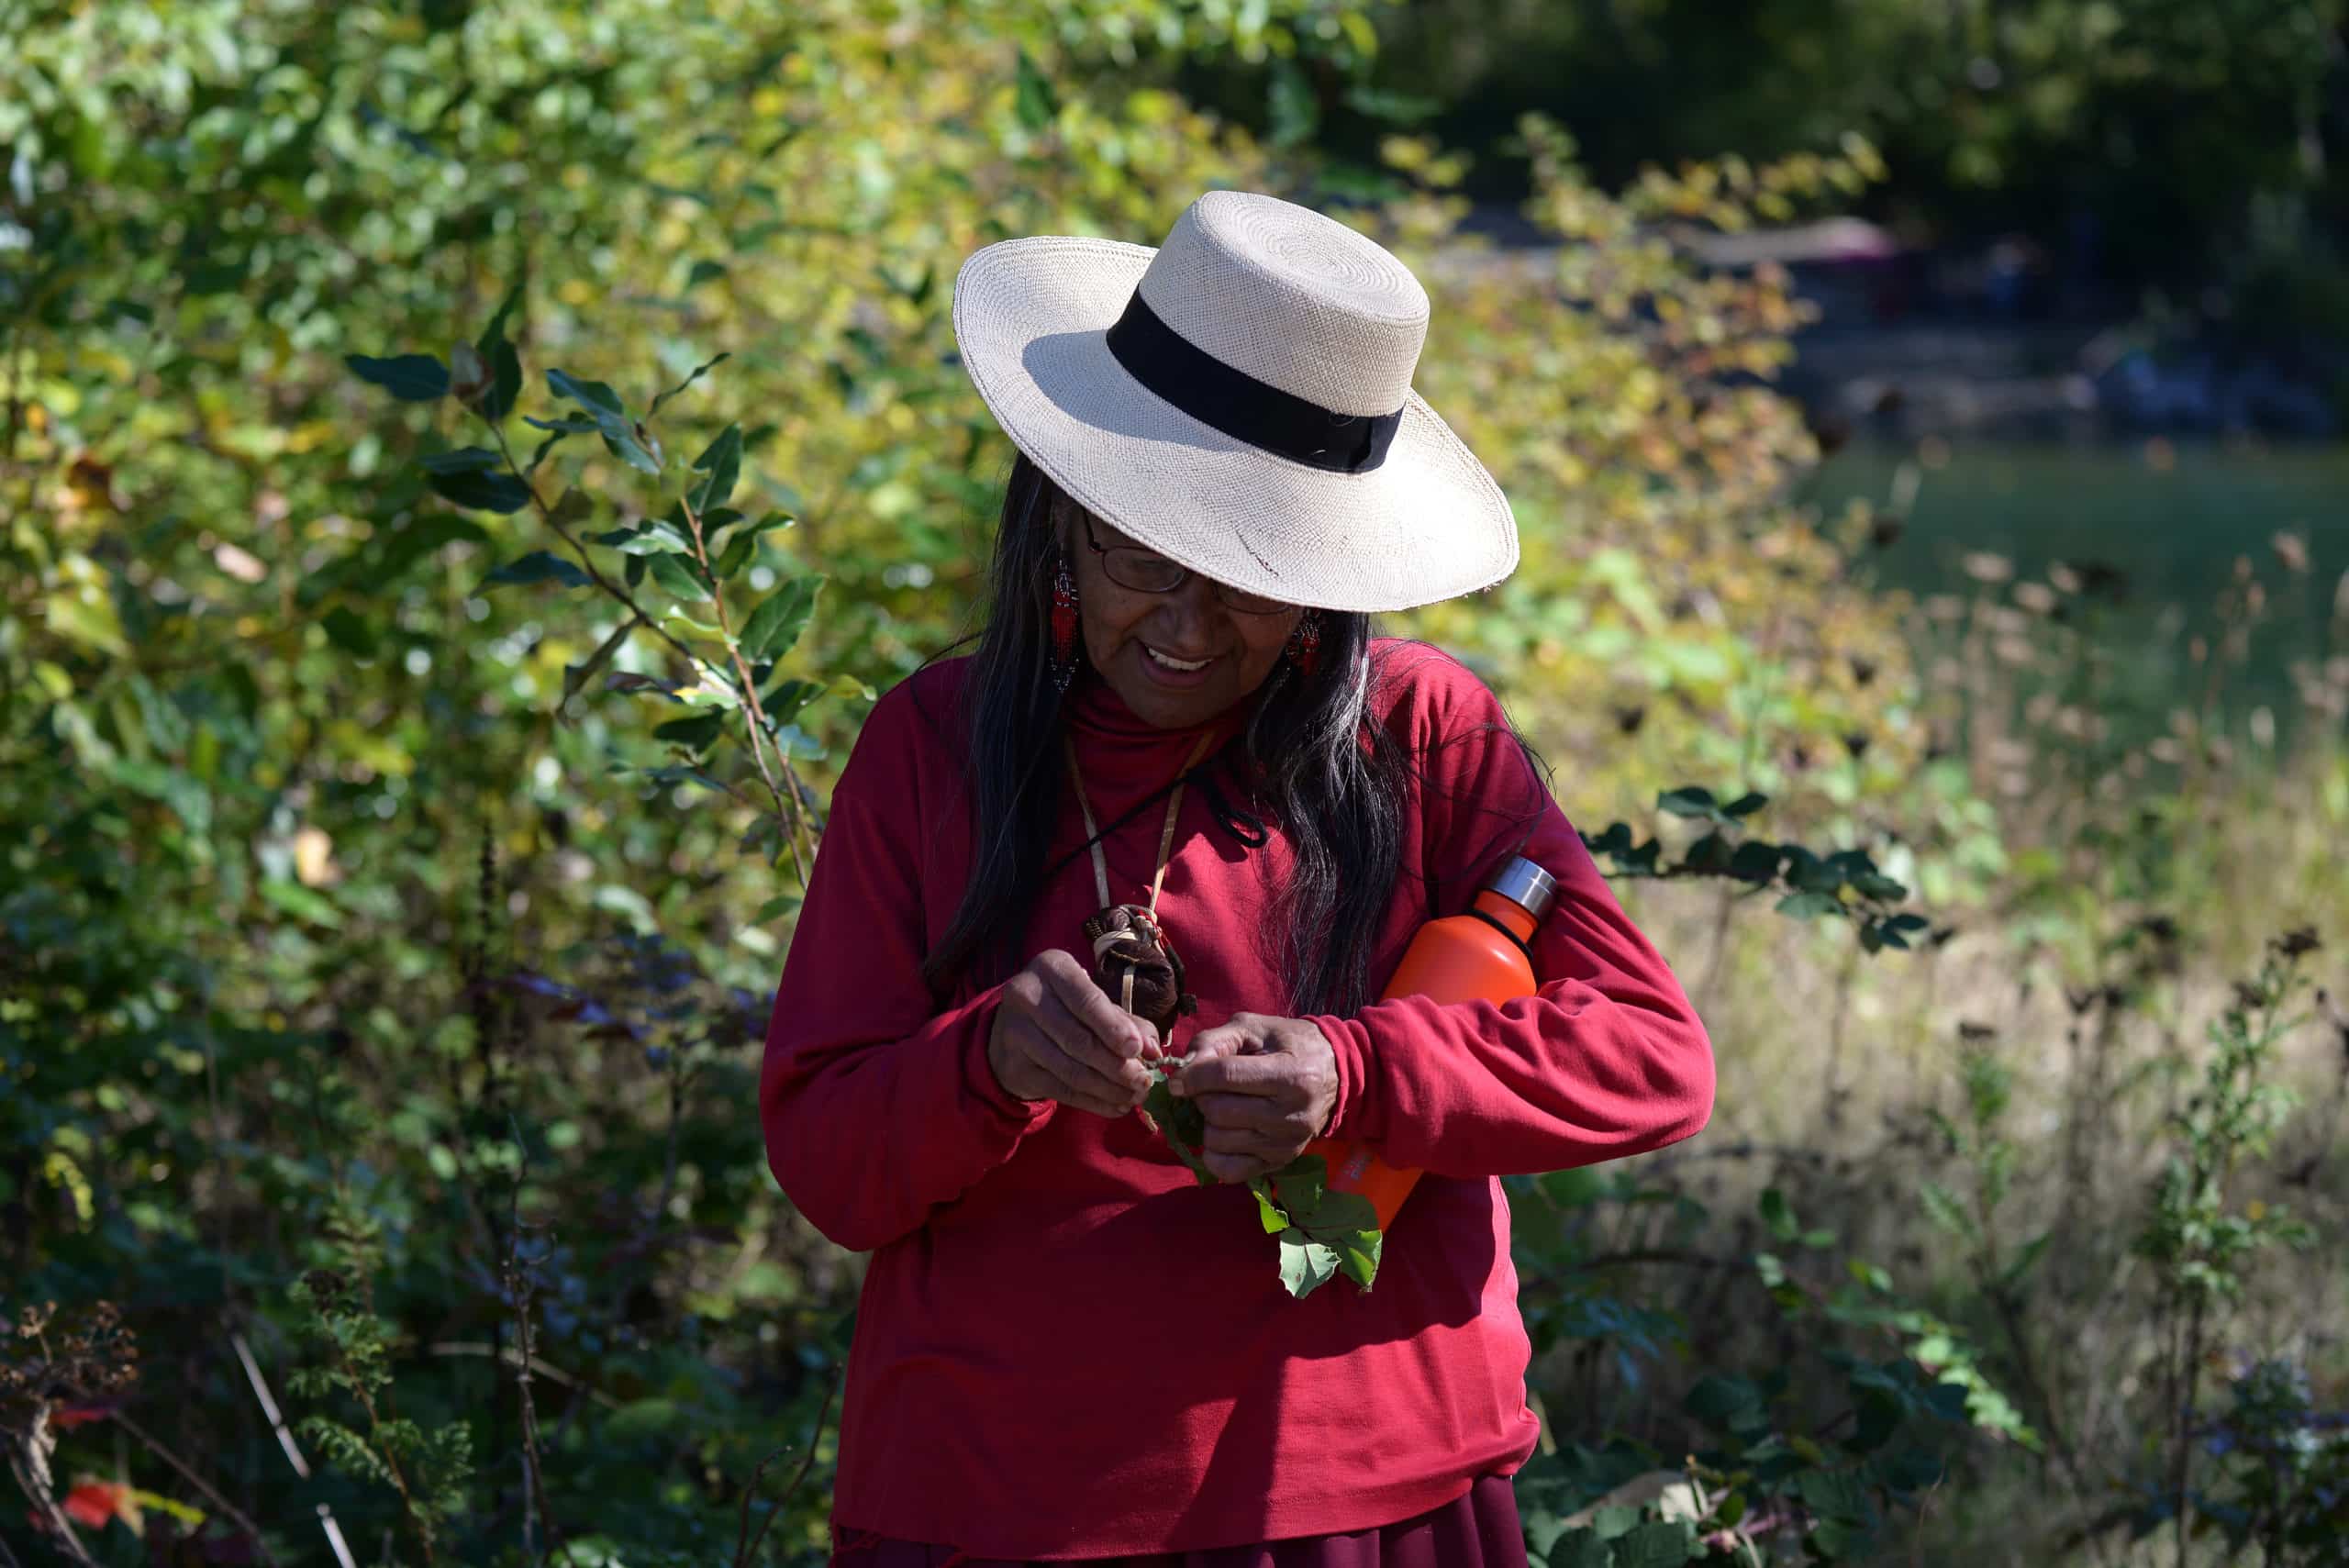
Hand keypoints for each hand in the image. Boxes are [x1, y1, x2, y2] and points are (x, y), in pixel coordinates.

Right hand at [987, 950, 1161, 1117]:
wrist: (1015, 1027)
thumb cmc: (1067, 1008)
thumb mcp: (1095, 1003)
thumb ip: (1127, 1023)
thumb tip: (1153, 1051)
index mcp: (1052, 968)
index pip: (1086, 1001)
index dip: (1113, 1028)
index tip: (1137, 1050)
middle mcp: (1026, 995)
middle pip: (1078, 1039)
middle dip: (1116, 1065)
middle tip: (1143, 1082)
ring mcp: (1014, 1031)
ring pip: (1070, 1069)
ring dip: (1108, 1088)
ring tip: (1133, 1097)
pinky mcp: (1013, 1065)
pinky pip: (1060, 1089)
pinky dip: (1092, 1101)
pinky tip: (1114, 1106)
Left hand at [1169, 1012, 1337, 1182]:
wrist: (1334, 1073)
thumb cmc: (1289, 1044)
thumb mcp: (1254, 1027)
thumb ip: (1214, 1041)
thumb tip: (1184, 1069)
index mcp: (1290, 1074)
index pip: (1226, 1076)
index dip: (1192, 1076)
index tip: (1179, 1078)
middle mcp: (1292, 1115)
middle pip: (1219, 1111)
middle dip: (1202, 1097)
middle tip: (1209, 1089)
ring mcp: (1286, 1143)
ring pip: (1219, 1140)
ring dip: (1209, 1123)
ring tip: (1224, 1106)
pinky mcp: (1280, 1162)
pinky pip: (1229, 1170)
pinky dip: (1215, 1153)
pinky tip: (1224, 1133)